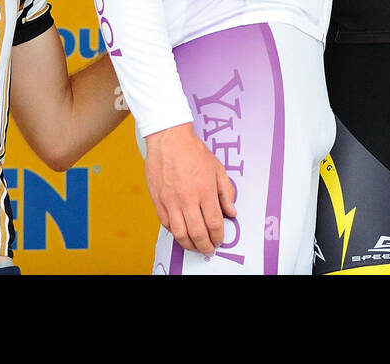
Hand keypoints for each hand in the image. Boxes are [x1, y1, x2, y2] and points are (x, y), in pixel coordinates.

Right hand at [143, 122, 237, 254]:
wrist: (169, 139)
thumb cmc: (193, 151)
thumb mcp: (217, 169)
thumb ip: (226, 192)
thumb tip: (231, 212)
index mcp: (205, 191)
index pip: (214, 223)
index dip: (218, 236)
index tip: (220, 240)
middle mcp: (187, 199)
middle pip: (197, 233)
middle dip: (205, 246)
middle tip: (209, 250)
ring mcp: (171, 201)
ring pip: (179, 233)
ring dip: (189, 244)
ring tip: (195, 247)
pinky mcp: (158, 200)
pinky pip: (166, 224)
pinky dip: (174, 232)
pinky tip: (181, 233)